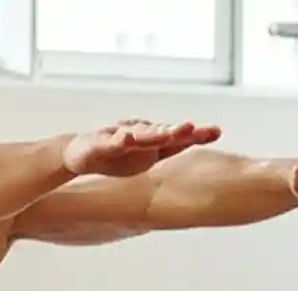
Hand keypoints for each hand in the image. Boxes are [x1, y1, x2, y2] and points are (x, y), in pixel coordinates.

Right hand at [63, 120, 221, 177]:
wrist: (81, 154)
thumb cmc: (118, 155)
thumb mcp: (147, 156)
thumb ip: (172, 148)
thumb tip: (202, 140)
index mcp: (153, 142)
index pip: (178, 138)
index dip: (197, 135)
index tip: (216, 132)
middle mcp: (140, 135)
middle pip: (163, 133)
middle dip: (179, 131)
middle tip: (193, 127)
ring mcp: (121, 137)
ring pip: (141, 136)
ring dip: (155, 133)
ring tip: (171, 132)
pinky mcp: (101, 143)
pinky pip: (112, 142)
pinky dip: (120, 140)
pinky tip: (126, 139)